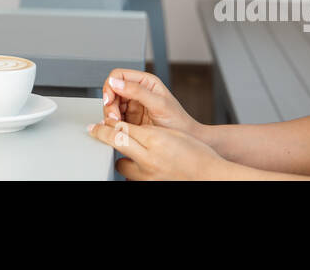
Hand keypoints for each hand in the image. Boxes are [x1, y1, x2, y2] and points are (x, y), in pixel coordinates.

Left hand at [87, 119, 225, 179]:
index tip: (97, 124)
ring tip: (132, 153)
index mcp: (155, 140)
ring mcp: (148, 176)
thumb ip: (150, 131)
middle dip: (105, 137)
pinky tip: (140, 167)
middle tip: (97, 132)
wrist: (212, 176)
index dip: (106, 125)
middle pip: (116, 144)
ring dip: (122, 157)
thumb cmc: (199, 154)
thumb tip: (132, 130)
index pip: (122, 129)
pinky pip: (132, 178)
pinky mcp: (149, 185)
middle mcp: (149, 158)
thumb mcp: (173, 134)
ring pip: (121, 164)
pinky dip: (133, 171)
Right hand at [100, 68, 199, 135]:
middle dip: (110, 104)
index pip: (118, 75)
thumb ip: (137, 91)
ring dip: (110, 115)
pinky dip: (114, 123)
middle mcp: (137, 91)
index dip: (110, 86)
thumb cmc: (179, 121)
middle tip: (114, 117)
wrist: (187, 140)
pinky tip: (120, 128)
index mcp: (145, 81)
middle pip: (112, 91)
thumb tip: (116, 82)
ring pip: (111, 105)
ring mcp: (133, 106)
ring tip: (119, 124)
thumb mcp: (159, 104)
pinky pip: (115, 118)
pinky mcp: (131, 119)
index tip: (109, 100)